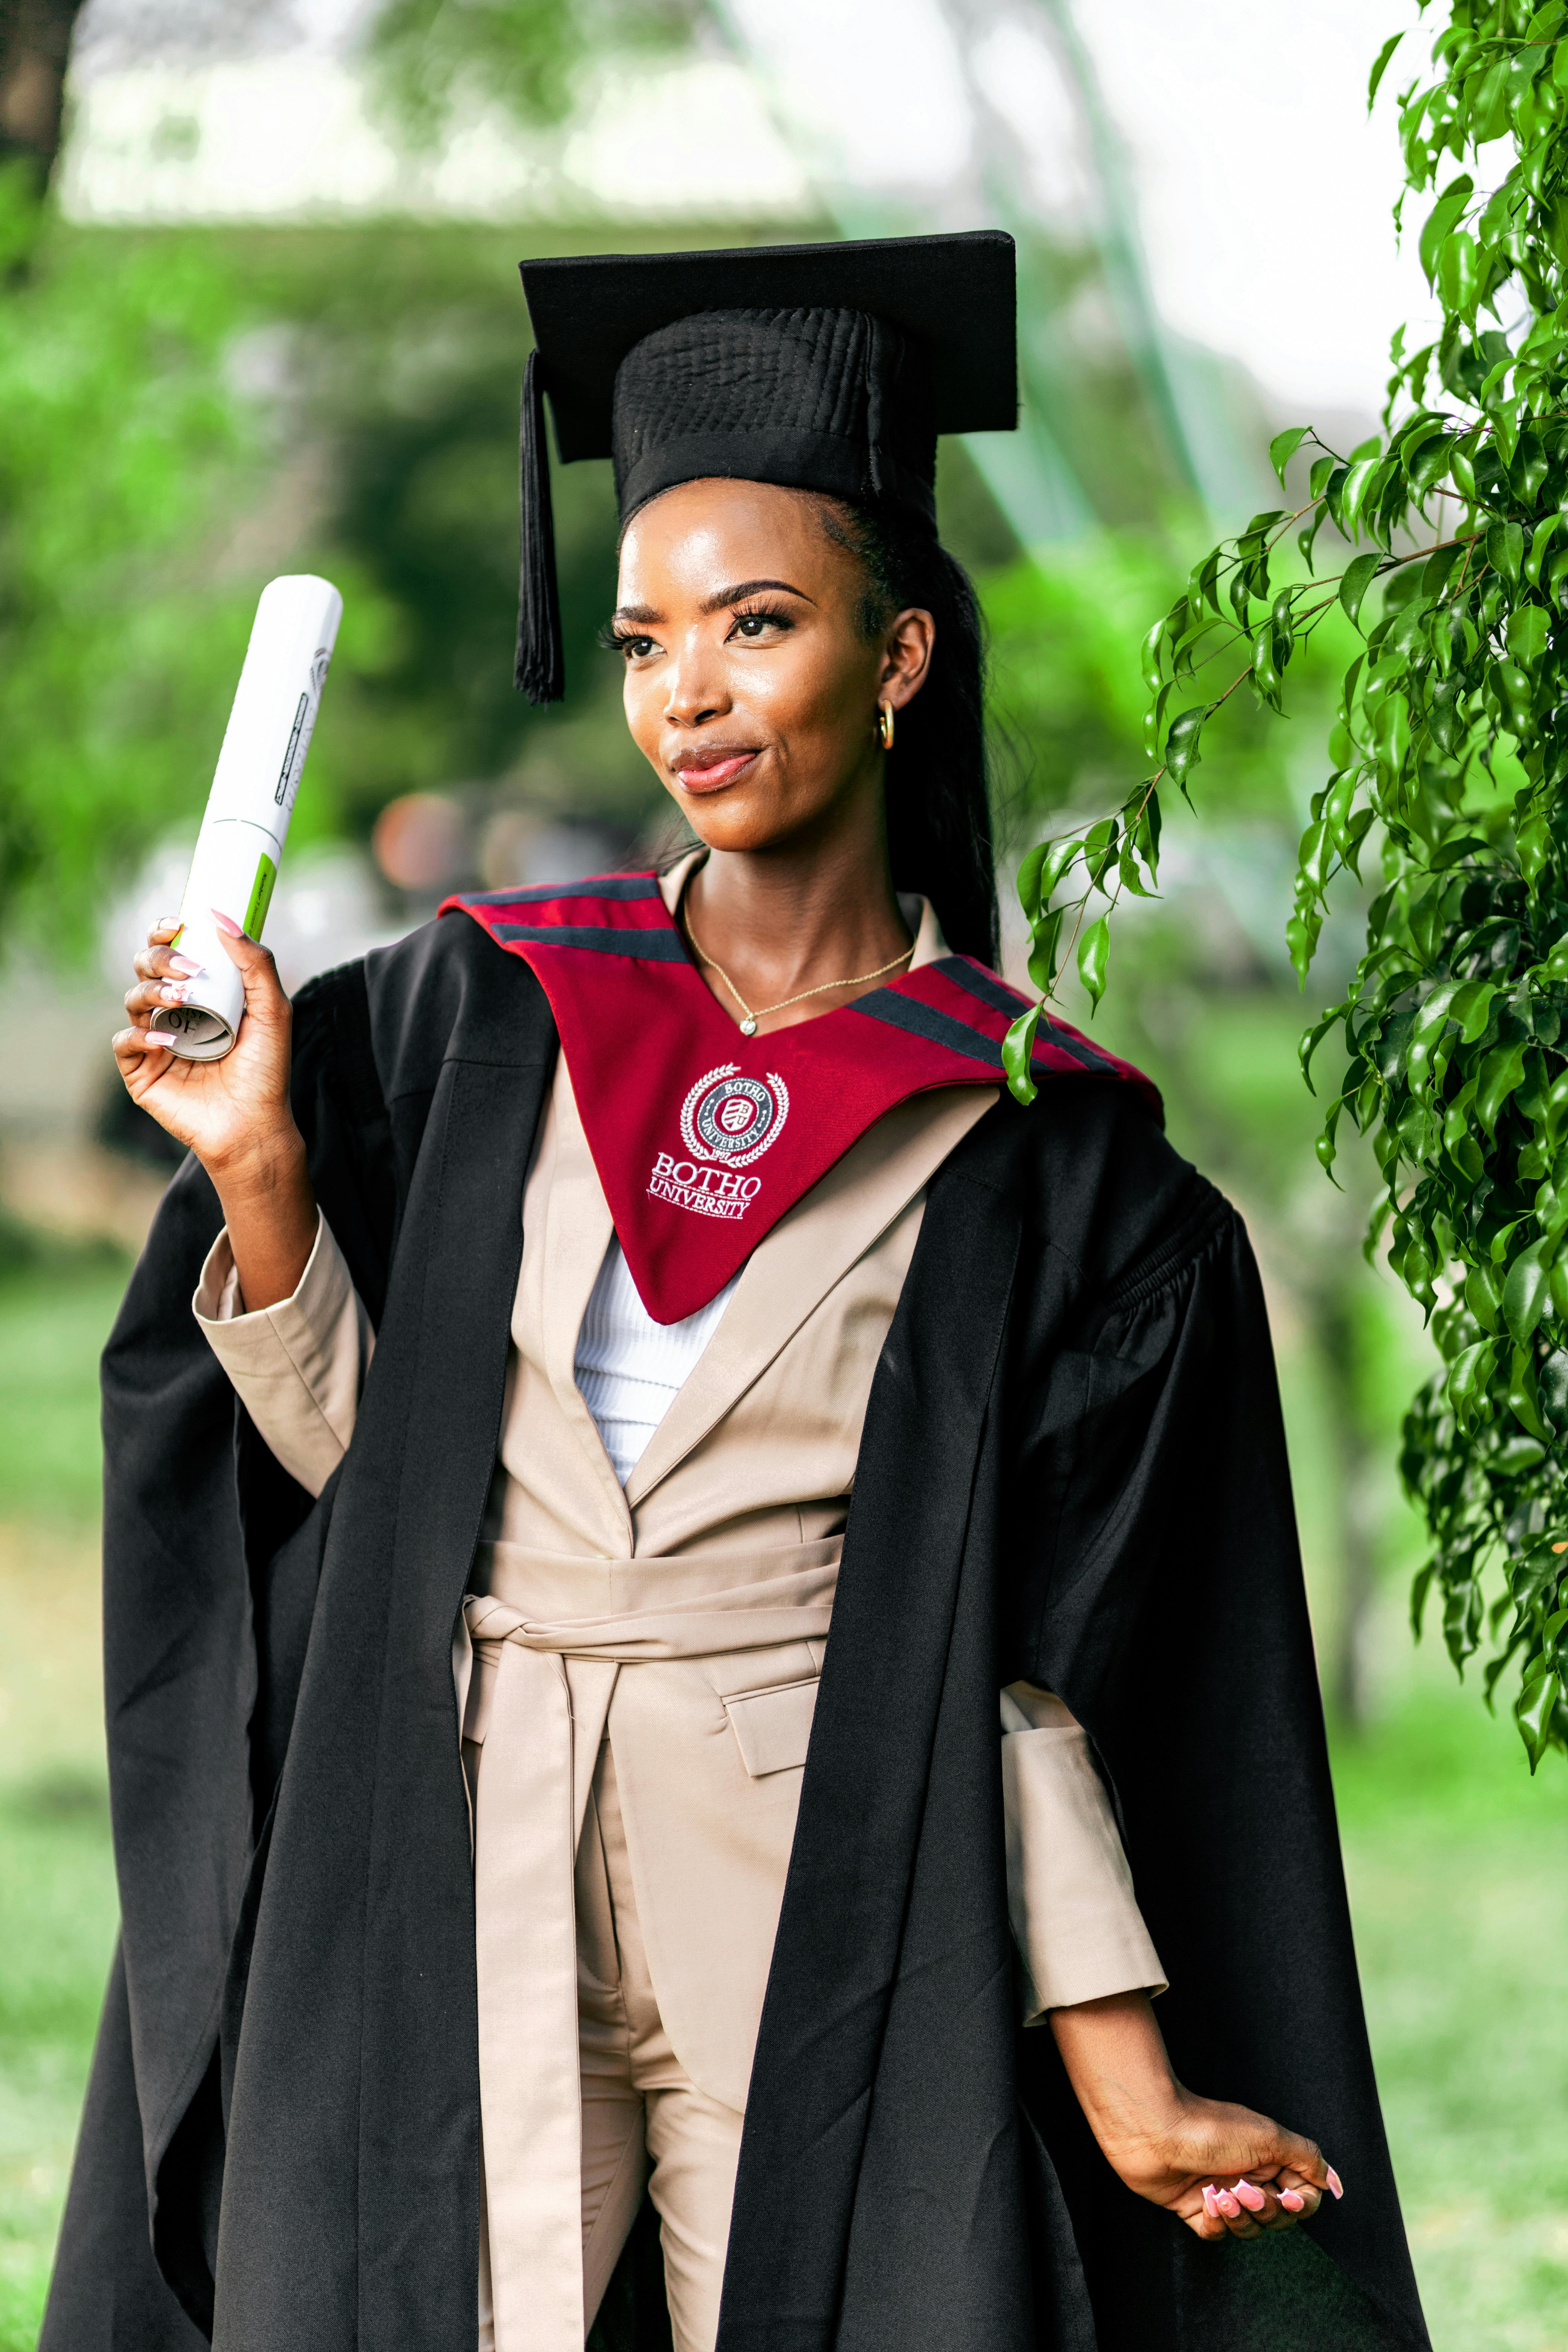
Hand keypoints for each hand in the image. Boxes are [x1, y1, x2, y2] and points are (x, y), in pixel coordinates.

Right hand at [114, 911, 316, 1308]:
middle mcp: (173, 1014)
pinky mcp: (140, 1071)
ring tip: (181, 1001)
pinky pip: (124, 1041)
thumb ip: (256, 963)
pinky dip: (141, 1036)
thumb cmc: (266, 1070)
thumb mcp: (273, 1010)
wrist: (256, 1124)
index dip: (165, 931)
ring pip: (132, 999)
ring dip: (153, 993)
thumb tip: (223, 919)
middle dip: (159, 959)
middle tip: (187, 968)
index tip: (177, 922)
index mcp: (200, 994)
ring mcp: (153, 1041)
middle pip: (144, 968)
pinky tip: (166, 1041)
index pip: (171, 951)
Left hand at [1050, 1991, 1342, 2243]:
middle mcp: (1247, 2174)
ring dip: (1239, 2216)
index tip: (1287, 2197)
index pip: (1302, 2196)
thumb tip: (1335, 2184)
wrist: (1153, 2129)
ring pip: (1249, 2229)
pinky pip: (1217, 2234)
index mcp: (1268, 2157)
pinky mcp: (1195, 2207)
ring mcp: (1221, 2192)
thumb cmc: (1210, 2126)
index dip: (1299, 2204)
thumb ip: (1307, 2158)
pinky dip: (1216, 2223)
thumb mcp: (1269, 2136)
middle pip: (1277, 2217)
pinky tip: (1206, 2201)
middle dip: (1265, 2209)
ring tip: (1221, 2193)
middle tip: (1244, 2189)